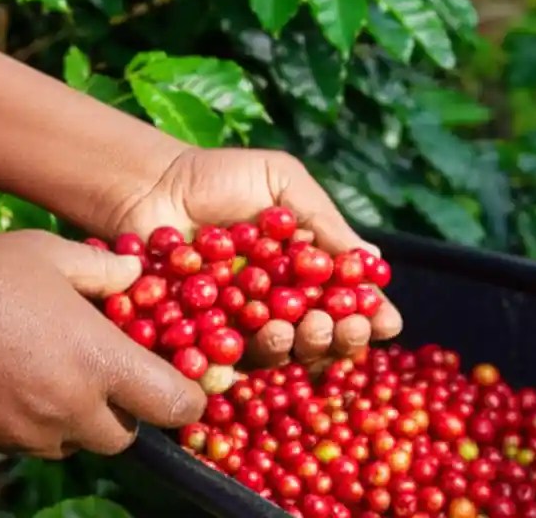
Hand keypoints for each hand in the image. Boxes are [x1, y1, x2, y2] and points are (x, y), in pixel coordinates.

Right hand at [0, 230, 205, 458]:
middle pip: (129, 435)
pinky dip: (46, 422)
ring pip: (82, 442)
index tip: (180, 377)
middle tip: (115, 370)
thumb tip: (138, 277)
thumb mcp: (50, 254)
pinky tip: (25, 377)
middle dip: (131, 410)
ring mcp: (32, 432)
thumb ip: (105, 270)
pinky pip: (41, 442)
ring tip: (63, 369)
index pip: (174, 406)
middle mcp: (72, 408)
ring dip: (87, 417)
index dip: (186, 397)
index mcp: (98, 362)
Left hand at [107, 147, 401, 367]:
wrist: (152, 185)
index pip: (347, 304)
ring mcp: (240, 326)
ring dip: (290, 348)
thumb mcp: (279, 181)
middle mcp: (279, 306)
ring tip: (287, 328)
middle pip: (318, 339)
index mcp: (306, 272)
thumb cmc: (220, 177)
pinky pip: (222, 358)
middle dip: (335, 338)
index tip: (383, 321)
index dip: (368, 316)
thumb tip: (373, 262)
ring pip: (276, 354)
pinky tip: (247, 338)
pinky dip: (237, 354)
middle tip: (334, 326)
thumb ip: (322, 219)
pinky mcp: (200, 337)